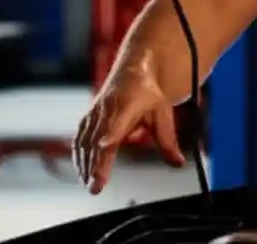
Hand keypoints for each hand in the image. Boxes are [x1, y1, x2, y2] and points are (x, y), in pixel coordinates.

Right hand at [73, 67, 185, 193]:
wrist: (133, 69)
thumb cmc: (147, 92)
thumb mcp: (162, 113)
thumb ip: (167, 140)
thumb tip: (177, 163)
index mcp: (122, 108)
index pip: (111, 135)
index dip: (104, 152)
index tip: (100, 171)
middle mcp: (103, 111)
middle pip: (93, 142)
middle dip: (92, 166)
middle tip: (94, 188)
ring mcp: (93, 114)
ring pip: (84, 141)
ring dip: (83, 163)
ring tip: (88, 184)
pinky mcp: (88, 118)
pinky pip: (79, 138)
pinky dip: (79, 155)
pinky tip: (82, 170)